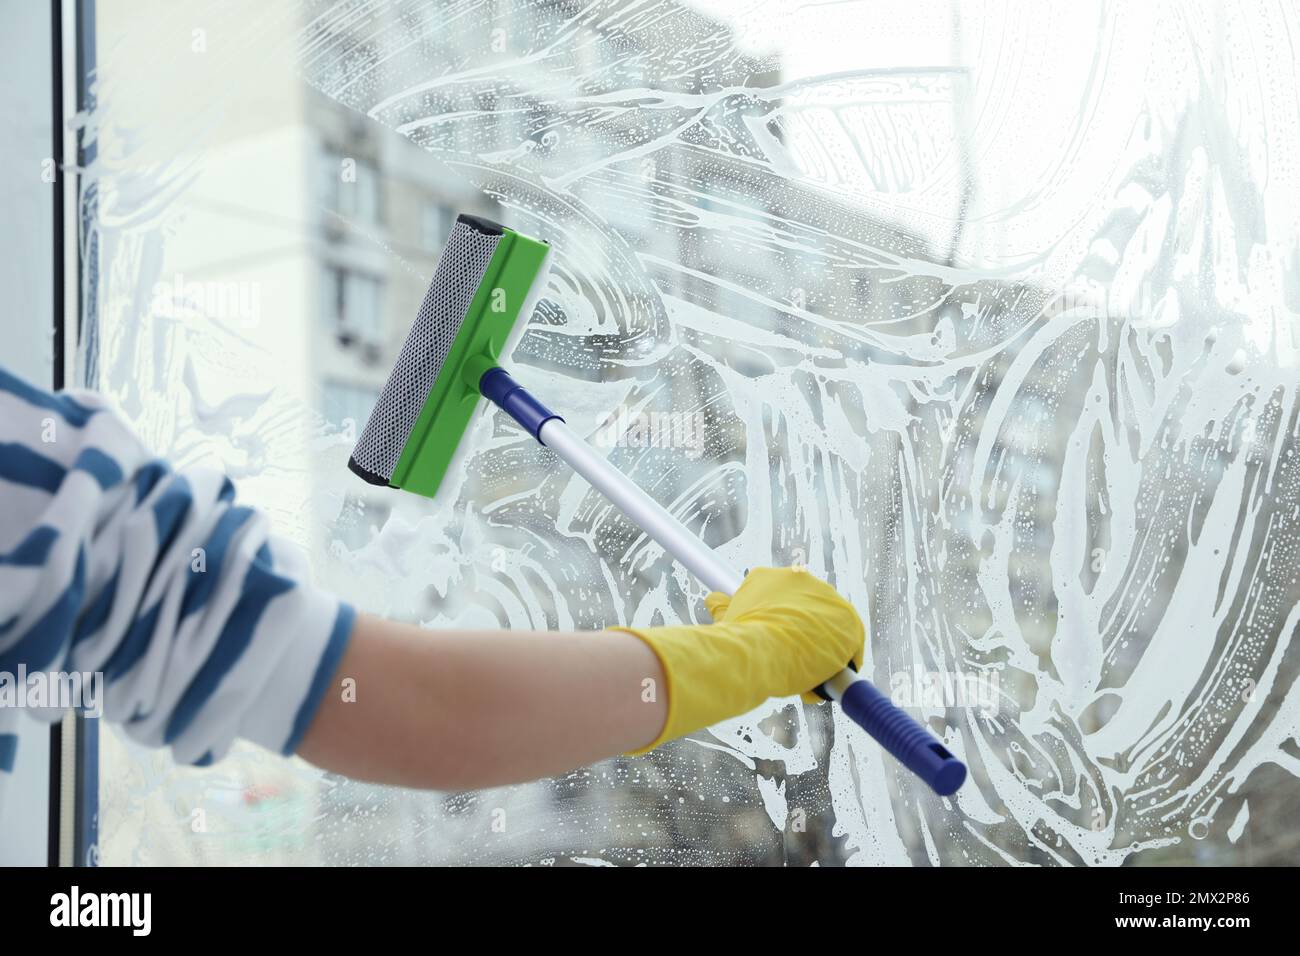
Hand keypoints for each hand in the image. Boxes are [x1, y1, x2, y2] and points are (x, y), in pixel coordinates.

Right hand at [613, 566, 865, 752]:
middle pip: (810, 616)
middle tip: (787, 665)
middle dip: (802, 640)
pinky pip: (849, 652)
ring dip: (819, 657)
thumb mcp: (726, 618)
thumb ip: (722, 607)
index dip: (781, 625)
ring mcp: (830, 599)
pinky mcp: (849, 622)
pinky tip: (819, 682)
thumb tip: (711, 599)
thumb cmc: (737, 635)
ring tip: (798, 677)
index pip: (786, 600)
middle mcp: (806, 580)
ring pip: (829, 636)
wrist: (762, 645)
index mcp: (776, 577)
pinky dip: (837, 671)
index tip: (775, 643)